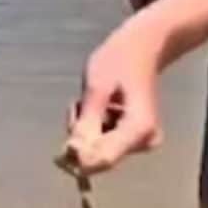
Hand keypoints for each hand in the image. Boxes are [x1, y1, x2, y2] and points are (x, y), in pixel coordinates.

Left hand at [63, 12, 168, 175]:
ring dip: (85, 129)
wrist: (143, 47)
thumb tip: (73, 156)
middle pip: (99, 156)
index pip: (104, 160)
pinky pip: (102, 143)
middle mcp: (143, 142)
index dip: (78, 158)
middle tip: (80, 107)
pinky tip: (98, 106)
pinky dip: (93, 127)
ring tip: (90, 101)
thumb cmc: (120, 61)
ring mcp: (140, 143)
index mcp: (139, 130)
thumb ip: (86, 124)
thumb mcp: (97, 90)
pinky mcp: (134, 140)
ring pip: (97, 149)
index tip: (63, 144)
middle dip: (82, 137)